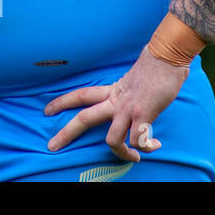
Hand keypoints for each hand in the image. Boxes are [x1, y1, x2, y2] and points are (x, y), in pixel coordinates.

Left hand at [44, 47, 187, 161]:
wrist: (166, 58)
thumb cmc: (154, 68)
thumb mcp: (132, 80)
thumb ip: (126, 92)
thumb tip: (130, 100)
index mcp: (112, 92)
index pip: (81, 95)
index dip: (62, 102)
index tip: (47, 110)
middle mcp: (116, 101)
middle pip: (84, 118)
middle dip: (66, 133)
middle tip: (52, 146)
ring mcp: (128, 109)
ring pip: (111, 140)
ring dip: (122, 154)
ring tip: (133, 156)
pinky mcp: (143, 115)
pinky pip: (139, 141)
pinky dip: (148, 147)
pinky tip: (156, 145)